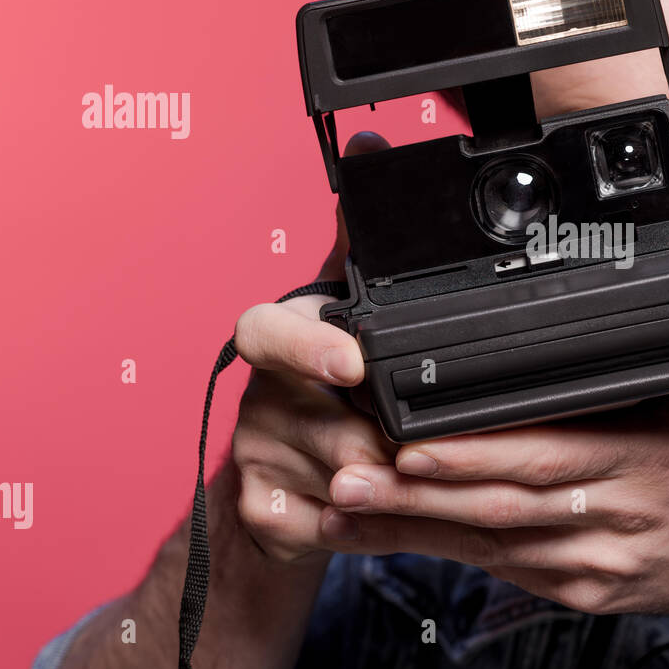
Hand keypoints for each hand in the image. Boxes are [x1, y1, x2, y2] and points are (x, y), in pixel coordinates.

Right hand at [229, 131, 397, 564]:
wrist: (290, 486)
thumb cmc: (324, 388)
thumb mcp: (344, 309)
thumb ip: (359, 244)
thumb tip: (371, 145)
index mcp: (277, 339)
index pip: (266, 331)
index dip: (308, 347)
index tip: (352, 365)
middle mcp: (258, 394)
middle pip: (322, 416)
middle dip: (374, 437)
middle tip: (413, 446)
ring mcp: (253, 455)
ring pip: (336, 474)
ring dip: (383, 480)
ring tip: (415, 476)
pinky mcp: (262, 512)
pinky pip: (325, 523)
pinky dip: (363, 521)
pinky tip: (383, 515)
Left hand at [322, 193, 668, 616]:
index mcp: (649, 456)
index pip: (553, 452)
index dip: (479, 450)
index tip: (414, 437)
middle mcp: (615, 514)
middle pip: (503, 503)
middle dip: (420, 490)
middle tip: (347, 470)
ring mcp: (592, 558)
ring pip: (490, 542)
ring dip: (413, 523)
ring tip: (341, 503)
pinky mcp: (575, 584)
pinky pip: (497, 568)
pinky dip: (435, 550)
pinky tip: (378, 536)